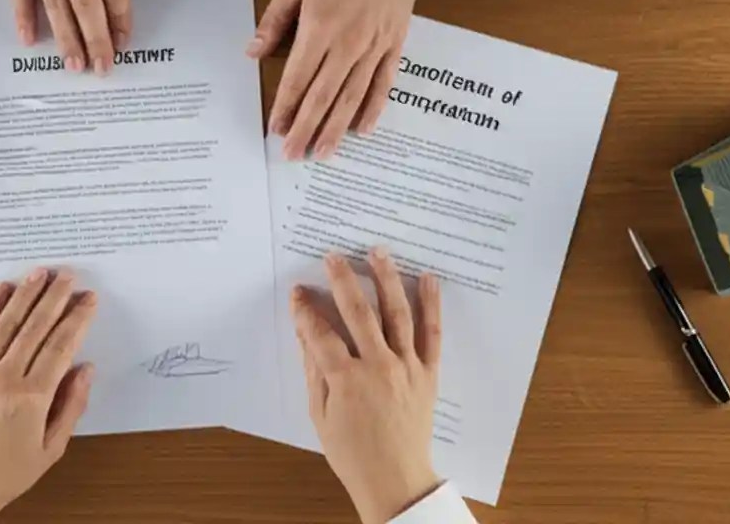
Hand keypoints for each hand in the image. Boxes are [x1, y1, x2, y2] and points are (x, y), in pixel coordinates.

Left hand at [0, 269, 97, 519]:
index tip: (89, 300)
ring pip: (6, 325)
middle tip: (68, 275)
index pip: (60, 346)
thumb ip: (71, 406)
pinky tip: (0, 290)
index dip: (77, 319)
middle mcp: (4, 379)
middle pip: (35, 328)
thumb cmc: (7, 473)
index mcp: (31, 398)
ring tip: (39, 273)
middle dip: (54, 298)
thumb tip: (85, 370)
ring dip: (24, 295)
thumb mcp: (51, 448)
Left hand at [249, 0, 440, 159]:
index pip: (297, 79)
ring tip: (324, 153)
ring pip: (353, 97)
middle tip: (294, 156)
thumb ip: (276, 19)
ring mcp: (376, 43)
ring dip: (336, 128)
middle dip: (306, 129)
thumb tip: (254, 52)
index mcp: (320, 26)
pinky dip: (373, 108)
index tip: (276, 131)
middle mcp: (349, 41)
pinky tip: (363, 128)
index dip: (285, 108)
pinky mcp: (396, 39)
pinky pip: (384, 82)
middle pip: (323, 97)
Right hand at [292, 247, 442, 523]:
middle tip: (333, 255)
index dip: (306, 310)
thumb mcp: (321, 413)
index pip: (321, 332)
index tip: (297, 292)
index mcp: (346, 379)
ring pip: (396, 313)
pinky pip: (432, 333)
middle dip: (342, 279)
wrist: (394, 478)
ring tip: (378, 251)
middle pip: (358, 312)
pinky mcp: (428, 372)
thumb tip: (304, 330)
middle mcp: (378, 366)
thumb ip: (314, 368)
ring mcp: (407, 367)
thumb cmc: (351, 452)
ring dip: (386, 278)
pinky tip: (428, 279)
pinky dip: (431, 304)